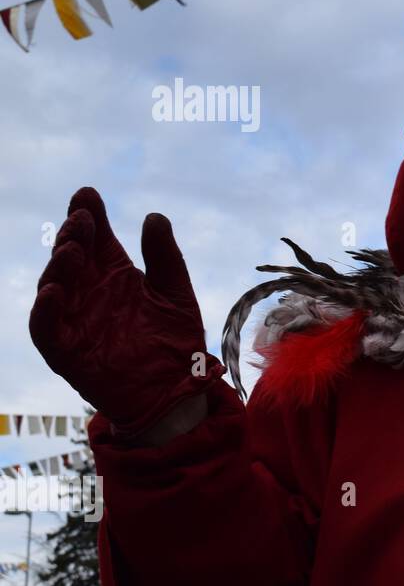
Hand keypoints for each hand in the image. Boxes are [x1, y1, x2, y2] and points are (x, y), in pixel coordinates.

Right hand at [30, 188, 217, 435]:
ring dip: (60, 266)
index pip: (97, 240)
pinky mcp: (65, 350)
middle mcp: (90, 293)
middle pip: (73, 257)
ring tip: (73, 249)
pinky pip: (46, 328)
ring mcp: (74, 320)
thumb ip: (165, 257)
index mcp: (115, 276)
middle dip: (73, 235)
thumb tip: (153, 216)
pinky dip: (45, 309)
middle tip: (81, 218)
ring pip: (54, 286)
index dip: (89, 216)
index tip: (88, 194)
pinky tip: (54, 290)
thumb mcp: (176, 294)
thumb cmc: (175, 342)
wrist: (176, 391)